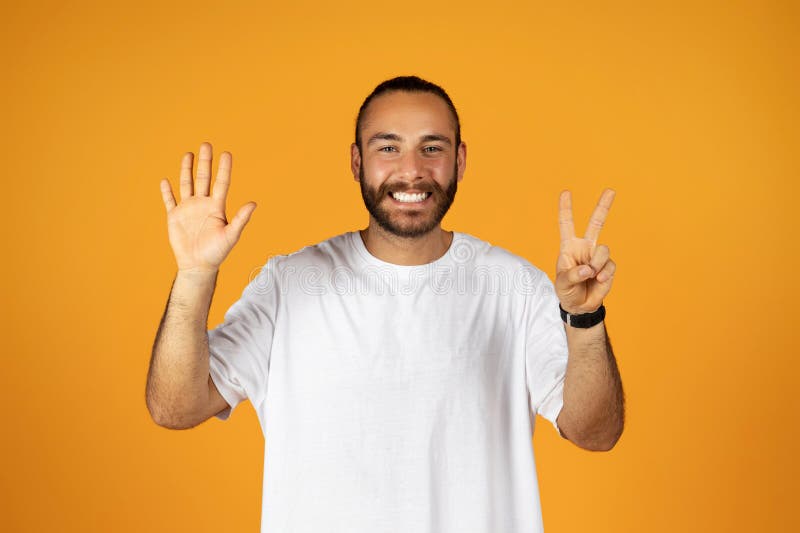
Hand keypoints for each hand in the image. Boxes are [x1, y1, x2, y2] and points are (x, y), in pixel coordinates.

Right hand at [159, 142, 256, 272]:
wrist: (198, 266)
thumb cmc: (217, 252)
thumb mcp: (231, 235)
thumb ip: (241, 219)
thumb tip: (254, 203)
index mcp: (217, 207)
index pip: (221, 183)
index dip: (224, 169)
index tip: (226, 153)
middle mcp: (203, 204)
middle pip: (204, 178)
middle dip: (205, 162)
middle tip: (207, 144)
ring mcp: (188, 209)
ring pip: (187, 184)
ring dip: (187, 169)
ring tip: (188, 154)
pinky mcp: (175, 217)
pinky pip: (170, 200)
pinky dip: (167, 191)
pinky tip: (165, 181)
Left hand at [555, 188, 615, 313]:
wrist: (580, 305)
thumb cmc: (567, 290)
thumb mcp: (562, 283)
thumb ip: (573, 275)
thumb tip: (589, 269)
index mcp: (569, 247)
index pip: (567, 224)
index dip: (566, 209)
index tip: (566, 192)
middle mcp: (585, 247)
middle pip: (596, 223)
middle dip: (603, 206)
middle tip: (611, 190)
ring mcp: (598, 256)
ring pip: (603, 249)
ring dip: (597, 264)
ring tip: (591, 275)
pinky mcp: (608, 267)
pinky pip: (610, 265)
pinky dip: (604, 274)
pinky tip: (599, 280)